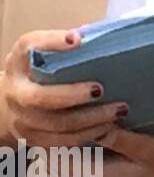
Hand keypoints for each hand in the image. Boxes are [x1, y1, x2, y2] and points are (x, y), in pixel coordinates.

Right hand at [2, 29, 122, 149]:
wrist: (7, 104)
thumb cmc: (33, 71)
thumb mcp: (38, 51)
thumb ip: (61, 42)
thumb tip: (88, 35)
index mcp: (19, 63)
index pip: (30, 46)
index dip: (52, 43)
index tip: (76, 40)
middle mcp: (17, 93)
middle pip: (42, 98)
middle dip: (74, 94)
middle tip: (102, 89)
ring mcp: (24, 120)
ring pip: (58, 125)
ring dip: (92, 119)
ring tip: (119, 110)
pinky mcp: (35, 140)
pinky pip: (64, 142)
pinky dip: (89, 134)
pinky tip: (109, 126)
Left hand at [59, 127, 153, 176]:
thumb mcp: (148, 148)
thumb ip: (118, 137)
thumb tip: (94, 121)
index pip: (54, 157)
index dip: (50, 136)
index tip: (54, 117)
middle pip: (50, 167)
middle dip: (50, 145)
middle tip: (57, 119)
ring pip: (57, 175)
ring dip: (58, 156)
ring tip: (66, 132)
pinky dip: (67, 166)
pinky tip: (78, 150)